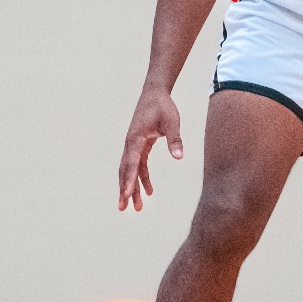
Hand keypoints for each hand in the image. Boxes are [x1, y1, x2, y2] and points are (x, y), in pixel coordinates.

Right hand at [120, 88, 183, 211]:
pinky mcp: (139, 146)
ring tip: (136, 207)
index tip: (127, 194)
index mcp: (135, 138)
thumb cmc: (163, 106)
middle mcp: (130, 144)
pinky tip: (149, 191)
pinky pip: (138, 166)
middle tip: (123, 208)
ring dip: (132, 188)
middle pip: (125, 171)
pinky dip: (142, 178)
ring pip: (130, 171)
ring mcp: (133, 145)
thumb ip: (175, 139)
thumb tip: (179, 158)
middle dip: (125, 190)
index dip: (129, 179)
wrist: (155, 93)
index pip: (131, 163)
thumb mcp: (172, 121)